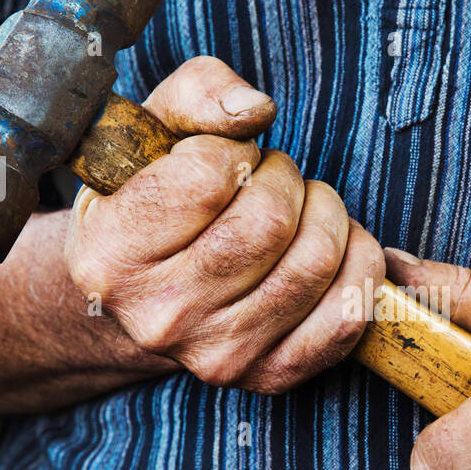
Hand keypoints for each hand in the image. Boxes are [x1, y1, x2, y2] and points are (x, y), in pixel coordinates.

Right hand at [66, 57, 384, 392]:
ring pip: (316, 260)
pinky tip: (330, 249)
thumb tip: (253, 110)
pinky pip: (349, 312)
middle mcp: (160, 318)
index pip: (206, 177)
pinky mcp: (272, 375)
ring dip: (325, 215)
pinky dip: (358, 264)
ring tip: (297, 212)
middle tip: (269, 181)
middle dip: (285, 178)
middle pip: (271, 221)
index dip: (233, 150)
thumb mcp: (153, 132)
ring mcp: (218, 356)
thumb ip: (197, 93)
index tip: (225, 159)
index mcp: (112, 256)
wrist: (151, 293)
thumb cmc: (156, 198)